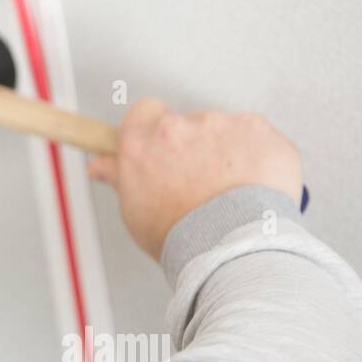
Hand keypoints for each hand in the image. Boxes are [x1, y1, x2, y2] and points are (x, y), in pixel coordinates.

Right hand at [88, 99, 302, 260]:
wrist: (230, 248)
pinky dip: (260, 158)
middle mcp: (179, 126)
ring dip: (229, 154)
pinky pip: (258, 138)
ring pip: (225, 132)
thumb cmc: (182, 236)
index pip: (145, 112)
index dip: (154, 130)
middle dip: (195, 148)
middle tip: (201, 184)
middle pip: (187, 124)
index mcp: (143, 140)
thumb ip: (119, 177)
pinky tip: (257, 187)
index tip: (163, 149)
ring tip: (233, 194)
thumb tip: (102, 165)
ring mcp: (221, 125)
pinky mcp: (258, 131)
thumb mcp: (135, 210)